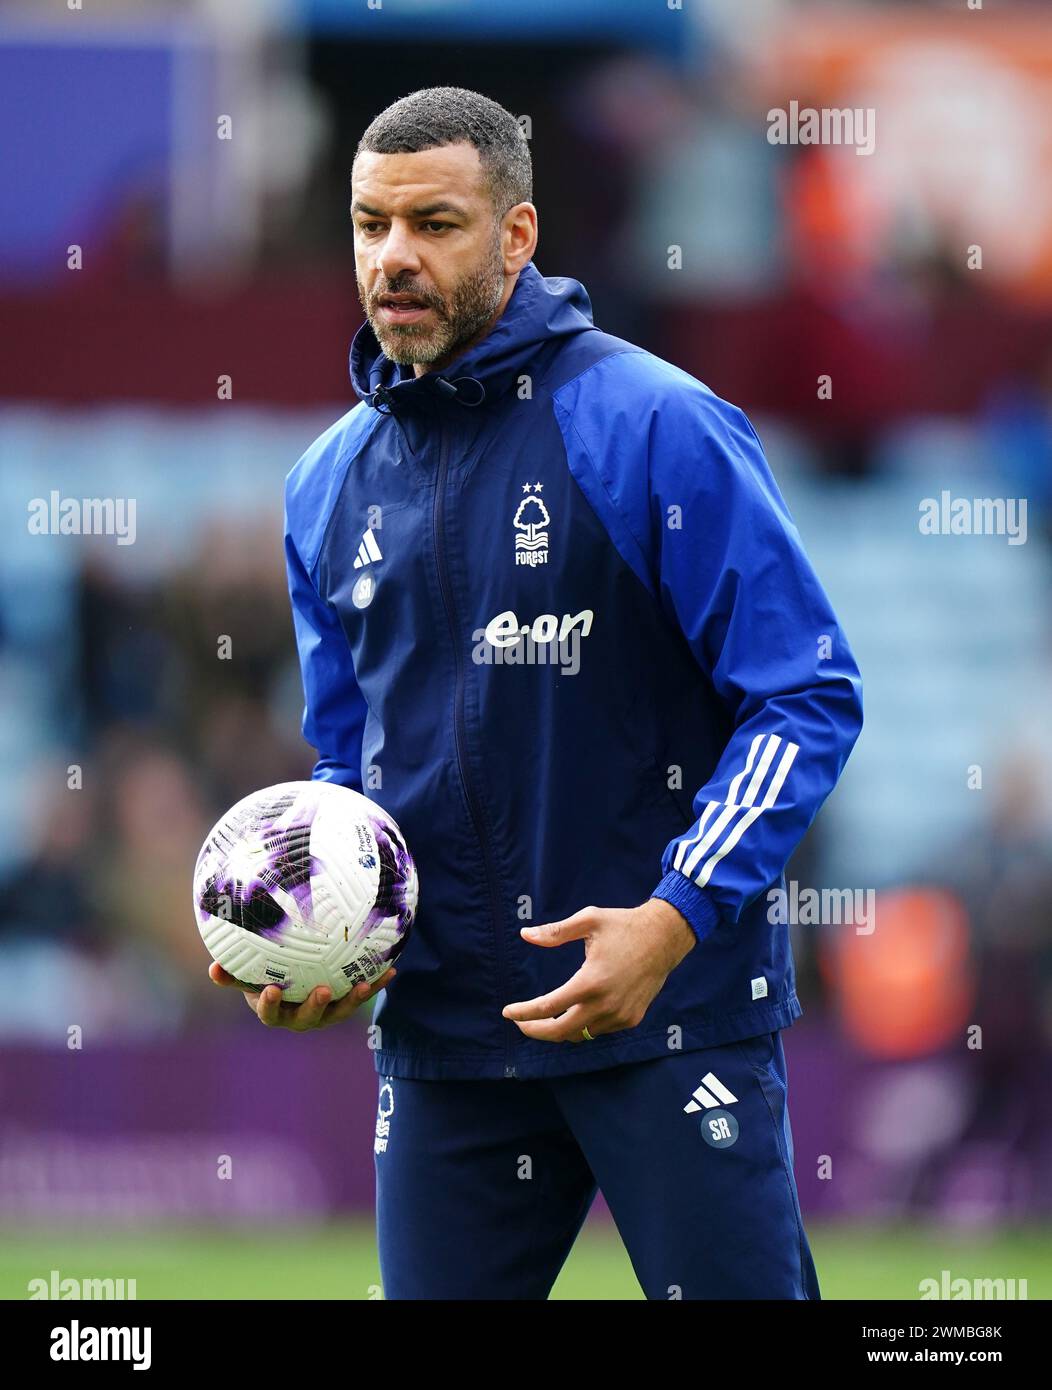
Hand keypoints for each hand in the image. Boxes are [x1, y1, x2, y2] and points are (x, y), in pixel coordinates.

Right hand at [208, 961, 394, 1031]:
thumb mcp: (248, 975)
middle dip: (316, 1007)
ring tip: (364, 985)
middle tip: (323, 991)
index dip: (270, 1005)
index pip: (270, 1012)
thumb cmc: (264, 977)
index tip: (270, 990)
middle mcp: (300, 1017)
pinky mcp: (345, 1002)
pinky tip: (391, 970)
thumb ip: (232, 974)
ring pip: (340, 1011)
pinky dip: (375, 983)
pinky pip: (361, 992)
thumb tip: (212, 968)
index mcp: (275, 1011)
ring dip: (354, 998)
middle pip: (309, 1018)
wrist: (294, 981)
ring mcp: (325, 1013)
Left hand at [501, 898, 694, 1042]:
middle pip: (561, 1032)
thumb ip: (554, 932)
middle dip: (536, 1031)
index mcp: (590, 981)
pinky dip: (583, 1026)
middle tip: (521, 1024)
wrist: (665, 938)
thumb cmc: (623, 925)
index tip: (508, 1012)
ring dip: (561, 1029)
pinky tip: (576, 1012)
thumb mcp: (588, 921)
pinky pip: (599, 1030)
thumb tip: (525, 934)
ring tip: (546, 1017)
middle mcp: (605, 1004)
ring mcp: (620, 1015)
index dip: (524, 1013)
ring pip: (581, 1034)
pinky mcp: (631, 1018)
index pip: (548, 1007)